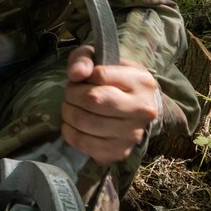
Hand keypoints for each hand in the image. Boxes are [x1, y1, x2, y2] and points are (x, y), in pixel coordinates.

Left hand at [60, 46, 159, 165]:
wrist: (136, 108)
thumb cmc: (115, 80)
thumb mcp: (100, 59)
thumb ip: (84, 58)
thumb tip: (76, 74)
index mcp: (141, 82)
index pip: (100, 75)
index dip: (82, 77)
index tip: (82, 79)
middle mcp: (142, 109)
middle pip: (92, 100)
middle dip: (72, 95)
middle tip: (71, 94)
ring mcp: (133, 134)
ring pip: (85, 122)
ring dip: (68, 113)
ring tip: (71, 108)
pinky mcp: (120, 152)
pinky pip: (84, 143)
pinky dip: (69, 133)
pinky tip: (72, 125)